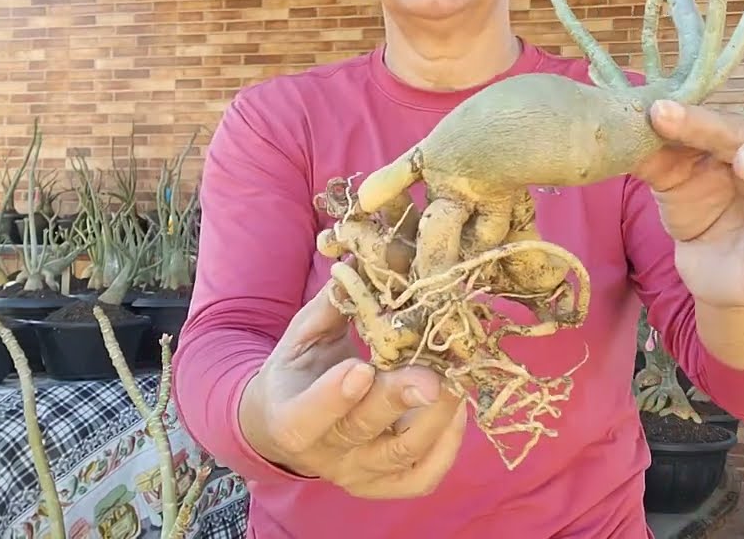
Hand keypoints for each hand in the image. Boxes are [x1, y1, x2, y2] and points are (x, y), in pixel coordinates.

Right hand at [238, 261, 467, 498]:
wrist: (286, 424)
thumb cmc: (297, 370)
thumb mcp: (302, 336)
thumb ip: (332, 306)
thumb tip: (365, 258)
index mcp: (288, 418)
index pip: (305, 419)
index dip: (333, 398)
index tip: (360, 367)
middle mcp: (323, 455)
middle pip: (363, 432)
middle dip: (399, 400)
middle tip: (434, 375)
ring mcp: (357, 475)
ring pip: (402, 456)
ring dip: (435, 419)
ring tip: (456, 379)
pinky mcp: (385, 486)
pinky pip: (423, 478)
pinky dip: (447, 447)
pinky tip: (457, 411)